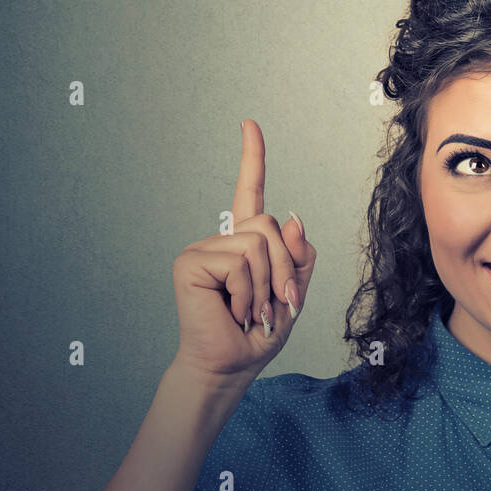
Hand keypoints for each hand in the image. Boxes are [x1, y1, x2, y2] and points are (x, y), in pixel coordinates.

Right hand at [170, 120, 315, 386]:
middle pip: (270, 225)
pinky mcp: (190, 262)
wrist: (231, 366)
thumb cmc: (261, 331)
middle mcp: (223, 238)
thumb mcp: (295, 290)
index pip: (250, 190)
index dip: (252, 156)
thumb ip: (300, 254)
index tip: (249, 124)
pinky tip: (232, 311)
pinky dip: (247, 292)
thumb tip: (292, 218)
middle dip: (283, 269)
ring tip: (250, 310)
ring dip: (265, 286)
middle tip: (271, 304)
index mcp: (247, 240)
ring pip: (259, 244)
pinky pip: (240, 263)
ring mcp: (204, 248)